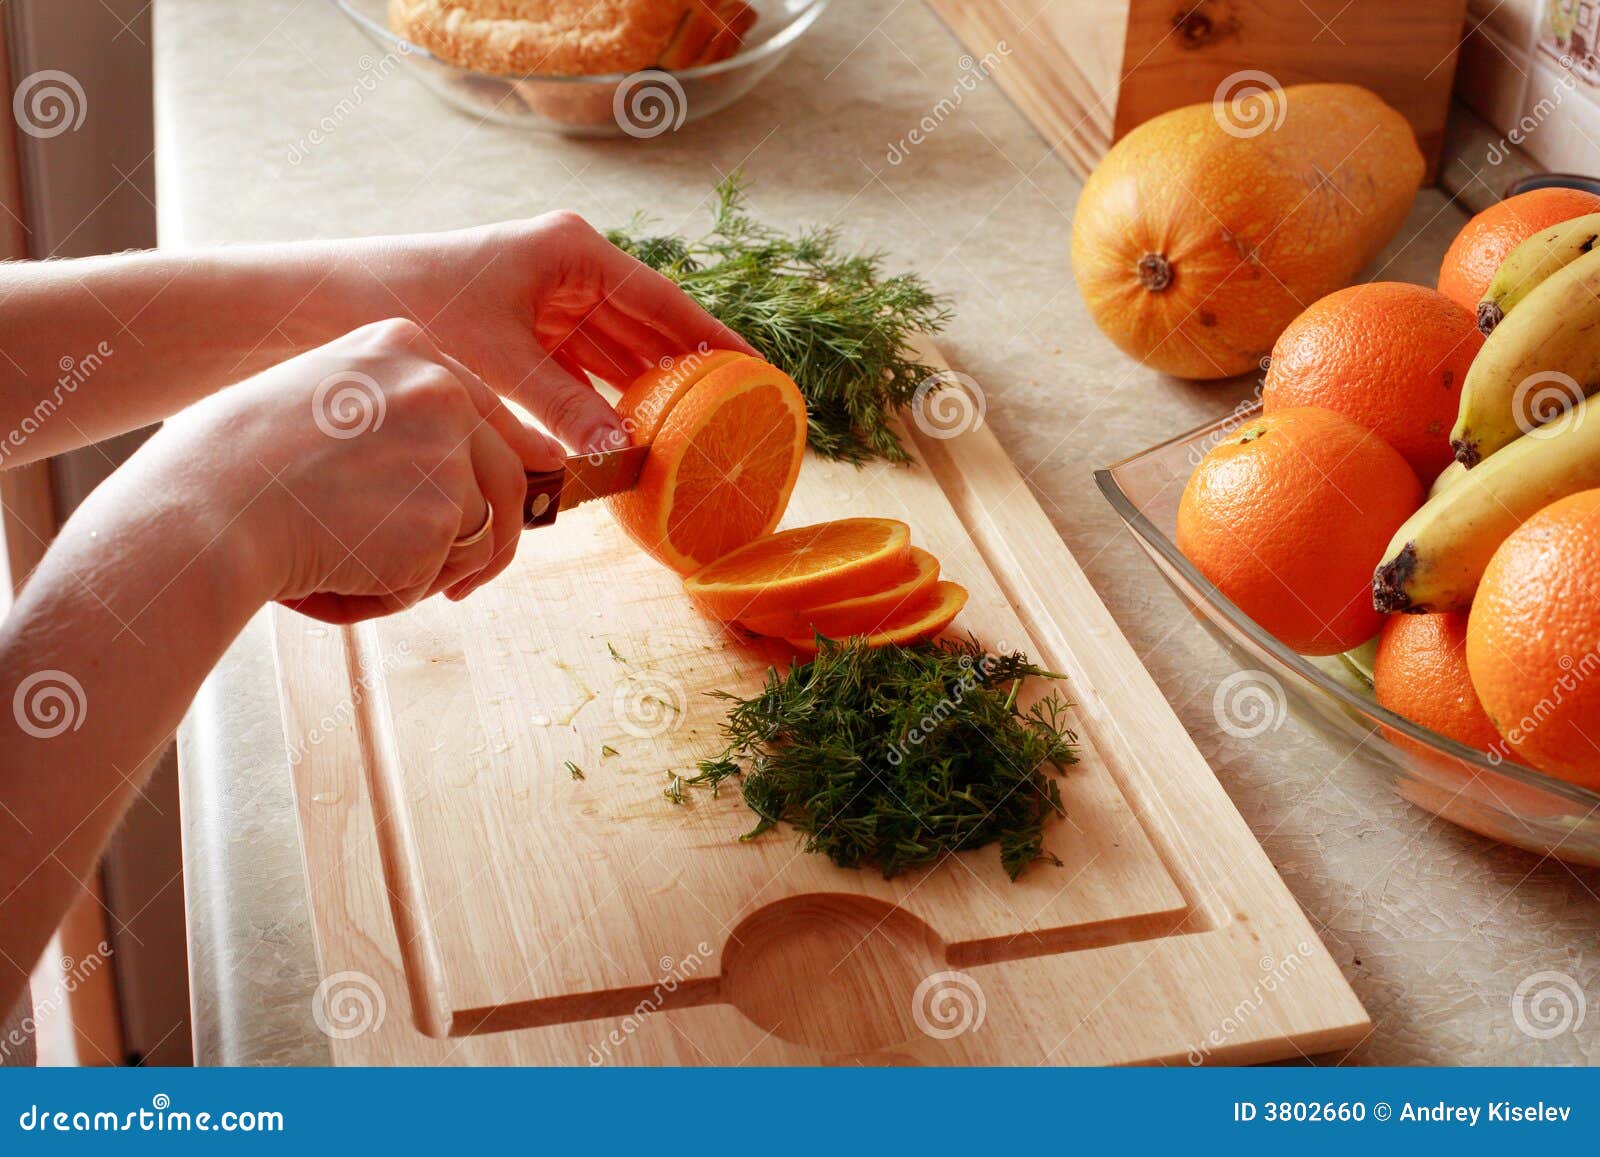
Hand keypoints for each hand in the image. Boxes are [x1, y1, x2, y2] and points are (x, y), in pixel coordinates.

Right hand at [155, 318, 558, 624]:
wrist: (202, 510)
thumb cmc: (230, 465)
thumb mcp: (315, 402)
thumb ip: (385, 420)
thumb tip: (444, 467)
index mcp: (403, 346)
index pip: (482, 406)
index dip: (507, 456)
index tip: (536, 478)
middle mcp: (438, 387)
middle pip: (506, 474)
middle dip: (495, 535)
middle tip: (465, 585)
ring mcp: (446, 451)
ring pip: (479, 534)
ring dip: (425, 570)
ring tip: (348, 571)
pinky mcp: (442, 517)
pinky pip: (436, 575)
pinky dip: (392, 594)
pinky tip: (334, 580)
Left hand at [342, 212, 754, 452]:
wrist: (331, 302)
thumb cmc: (414, 304)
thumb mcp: (498, 359)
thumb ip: (563, 407)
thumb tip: (624, 455)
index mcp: (572, 251)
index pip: (661, 301)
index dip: (712, 339)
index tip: (756, 370)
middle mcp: (569, 271)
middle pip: (647, 328)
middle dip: (687, 371)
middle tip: (737, 413)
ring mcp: (550, 302)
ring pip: (617, 356)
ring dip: (647, 394)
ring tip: (695, 434)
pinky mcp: (528, 334)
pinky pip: (584, 374)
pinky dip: (605, 405)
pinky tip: (632, 438)